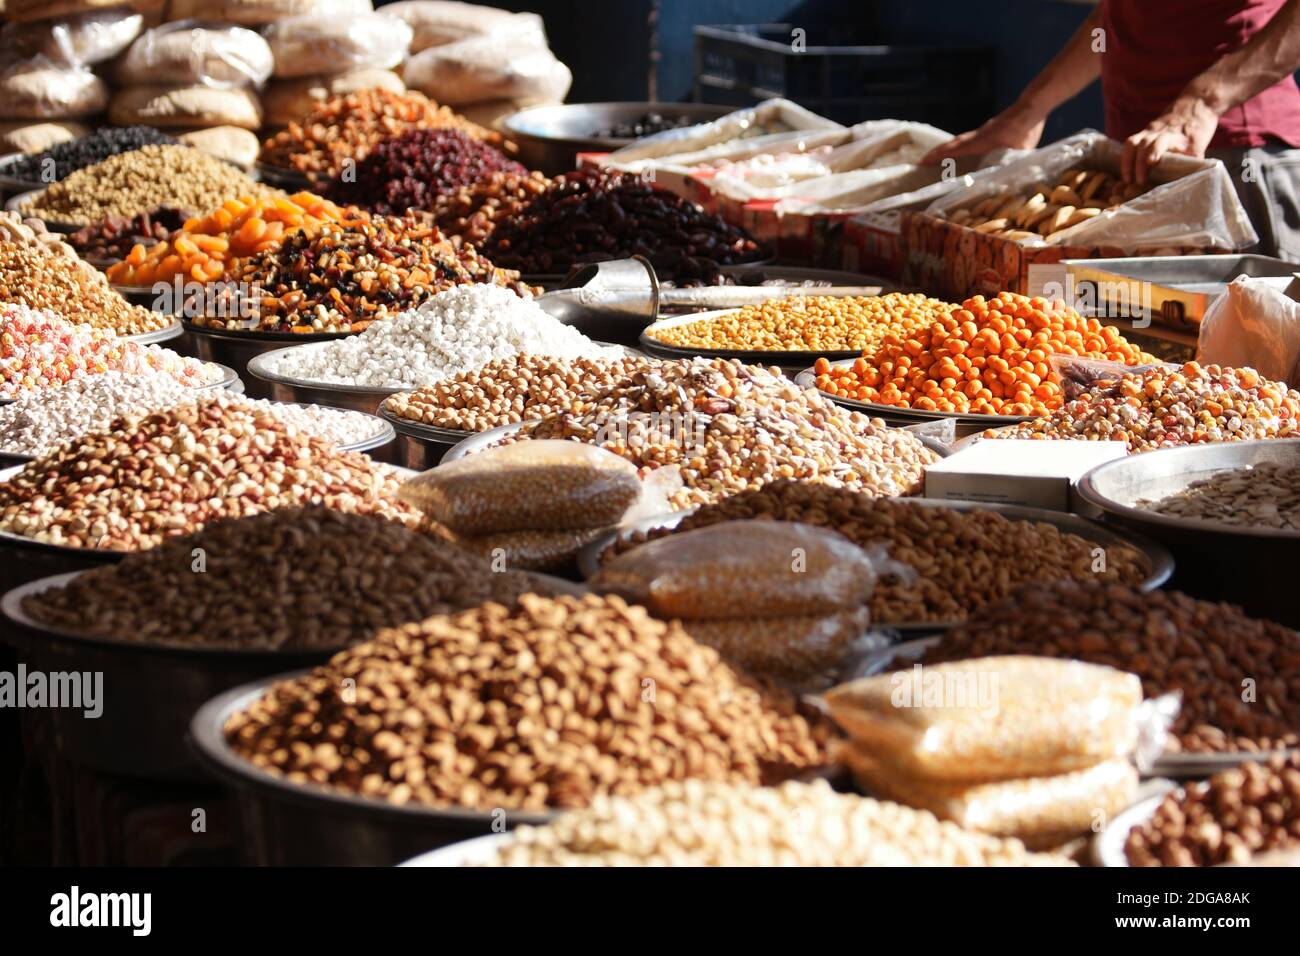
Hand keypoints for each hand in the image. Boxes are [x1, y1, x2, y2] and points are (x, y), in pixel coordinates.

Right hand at [921, 108, 1045, 164]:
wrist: (1032, 109)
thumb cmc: (1024, 131)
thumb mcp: (1017, 153)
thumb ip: (1008, 167)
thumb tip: (1002, 183)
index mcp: (979, 142)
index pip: (953, 149)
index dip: (936, 157)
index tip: (921, 163)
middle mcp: (976, 136)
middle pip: (950, 144)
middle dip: (935, 154)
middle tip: (921, 163)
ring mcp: (981, 132)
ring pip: (958, 141)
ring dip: (946, 149)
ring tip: (936, 159)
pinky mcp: (988, 130)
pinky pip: (968, 139)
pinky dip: (959, 146)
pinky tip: (961, 153)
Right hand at [1122, 97, 1217, 183]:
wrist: (1197, 105)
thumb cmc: (1199, 131)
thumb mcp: (1201, 146)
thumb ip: (1191, 162)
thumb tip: (1185, 181)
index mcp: (1177, 135)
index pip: (1162, 140)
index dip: (1155, 150)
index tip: (1151, 162)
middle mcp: (1161, 131)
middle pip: (1144, 144)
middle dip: (1139, 163)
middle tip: (1139, 182)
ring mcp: (1150, 130)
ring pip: (1133, 142)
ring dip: (1127, 161)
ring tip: (1127, 178)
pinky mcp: (1143, 132)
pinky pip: (1130, 144)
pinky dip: (1126, 158)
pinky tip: (1126, 171)